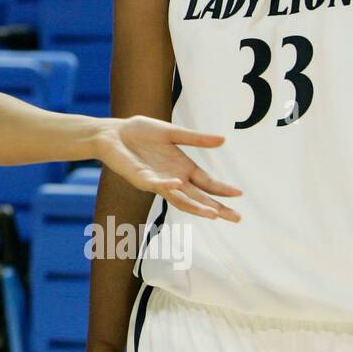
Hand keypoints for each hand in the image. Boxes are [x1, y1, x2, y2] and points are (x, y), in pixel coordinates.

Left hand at [93, 115, 241, 221]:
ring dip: (196, 206)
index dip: (222, 190)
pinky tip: (178, 183)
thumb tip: (223, 140)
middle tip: (236, 218)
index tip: (239, 194)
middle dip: (217, 208)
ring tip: (213, 213)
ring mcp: (157, 181)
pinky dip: (167, 185)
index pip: (207, 184)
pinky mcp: (140, 178)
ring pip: (180, 198)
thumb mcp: (172, 133)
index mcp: (183, 168)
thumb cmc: (140, 133)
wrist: (113, 133)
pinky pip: (155, 184)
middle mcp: (173, 178)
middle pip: (199, 198)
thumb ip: (196, 139)